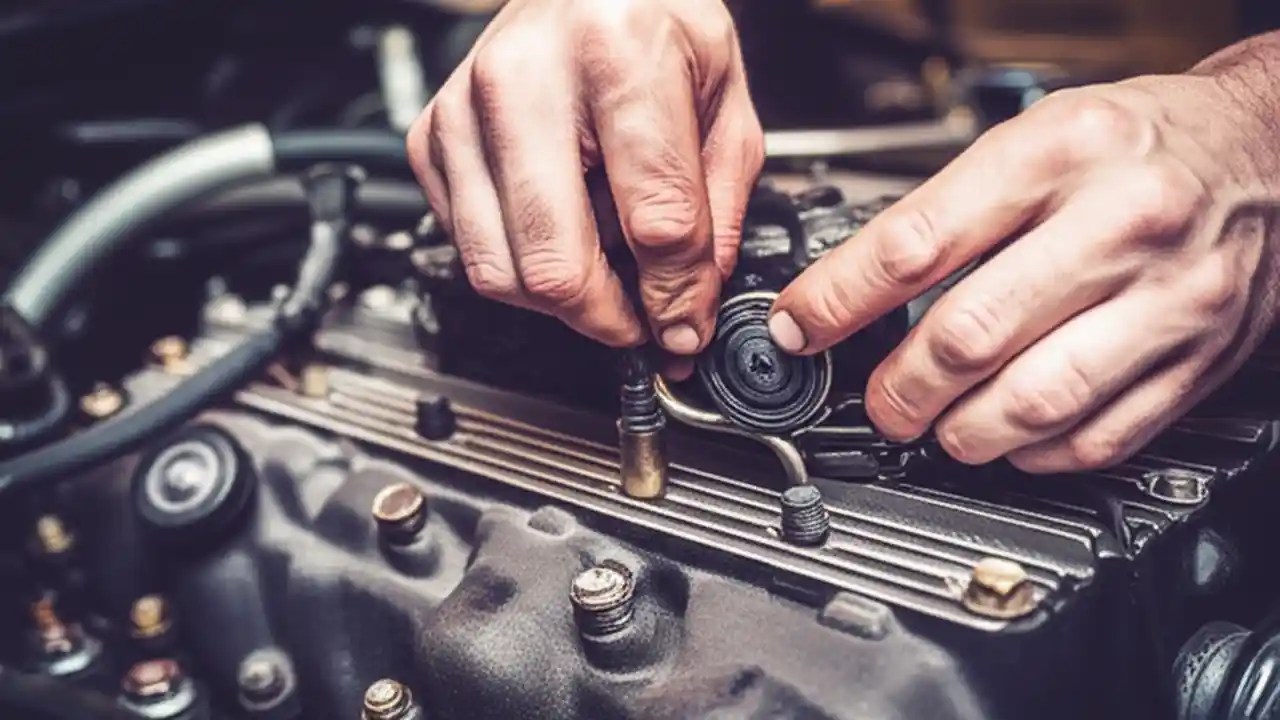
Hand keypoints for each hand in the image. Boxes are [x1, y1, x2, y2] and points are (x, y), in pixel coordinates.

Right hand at [406, 0, 763, 355]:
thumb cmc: (653, 21)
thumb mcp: (723, 98)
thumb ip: (718, 207)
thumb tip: (689, 303)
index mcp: (619, 56)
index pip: (653, 219)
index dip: (676, 295)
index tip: (686, 324)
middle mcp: (526, 80)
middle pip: (556, 262)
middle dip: (607, 318)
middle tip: (640, 323)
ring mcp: (466, 110)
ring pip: (500, 270)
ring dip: (559, 305)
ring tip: (603, 285)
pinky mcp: (431, 137)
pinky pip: (467, 248)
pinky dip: (517, 267)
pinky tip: (557, 238)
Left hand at [769, 75, 1279, 472]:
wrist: (1271, 151)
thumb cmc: (1139, 144)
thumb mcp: (1037, 136)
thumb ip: (947, 210)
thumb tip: (848, 289)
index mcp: (1061, 153)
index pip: (918, 242)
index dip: (838, 300)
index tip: (800, 327)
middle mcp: (1119, 224)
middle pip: (968, 335)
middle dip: (895, 388)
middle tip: (876, 399)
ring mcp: (1166, 299)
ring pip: (1032, 399)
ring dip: (958, 432)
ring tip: (935, 426)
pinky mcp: (1196, 360)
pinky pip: (1098, 436)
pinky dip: (1033, 453)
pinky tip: (1008, 437)